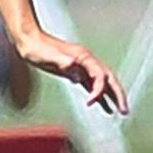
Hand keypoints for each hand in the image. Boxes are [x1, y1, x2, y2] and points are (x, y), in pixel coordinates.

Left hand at [14, 29, 128, 114]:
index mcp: (83, 57)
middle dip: (118, 95)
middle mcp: (86, 61)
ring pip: (102, 83)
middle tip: (125, 111)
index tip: (90, 103)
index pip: (100, 76)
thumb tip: (74, 68)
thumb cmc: (36, 47)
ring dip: (112, 96)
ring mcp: (81, 66)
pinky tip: (102, 105)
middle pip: (109, 79)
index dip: (99, 90)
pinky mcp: (74, 72)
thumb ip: (62, 62)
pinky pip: (91, 85)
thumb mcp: (47, 55)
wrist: (27, 40)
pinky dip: (98, 95)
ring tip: (120, 111)